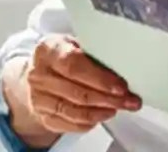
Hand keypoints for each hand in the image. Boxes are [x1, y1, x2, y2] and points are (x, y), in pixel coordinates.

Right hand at [5, 34, 141, 140]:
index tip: (121, 86)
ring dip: (101, 112)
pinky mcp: (42, 116)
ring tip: (119, 107)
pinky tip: (103, 115)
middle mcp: (39, 75)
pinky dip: (90, 122)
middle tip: (129, 100)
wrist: (41, 71)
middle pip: (77, 92)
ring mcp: (38, 98)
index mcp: (48, 50)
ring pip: (74, 111)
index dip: (100, 79)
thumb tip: (125, 66)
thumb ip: (95, 52)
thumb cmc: (65, 55)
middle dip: (108, 98)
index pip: (74, 66)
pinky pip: (69, 124)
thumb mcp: (77, 43)